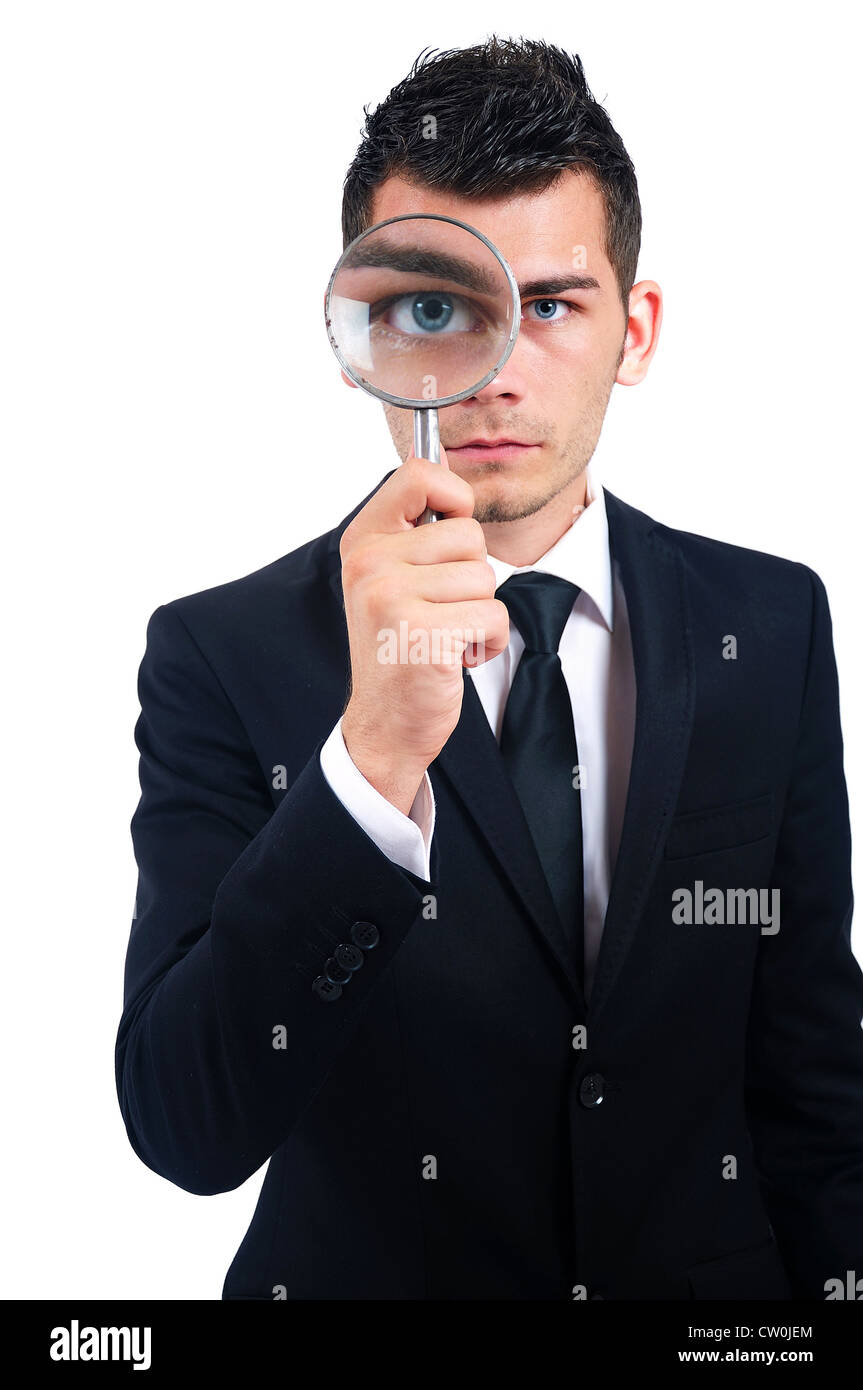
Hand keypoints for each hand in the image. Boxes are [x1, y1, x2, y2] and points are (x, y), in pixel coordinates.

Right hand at [339, 451, 508, 814]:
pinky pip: (493, 615)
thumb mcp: (392, 577)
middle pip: (470, 533)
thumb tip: (443, 459)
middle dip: (472, 577)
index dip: (453, 497)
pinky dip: (487, 642)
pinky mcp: (422, 634)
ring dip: (480, 614)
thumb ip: (415, 525)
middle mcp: (370, 563)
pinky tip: (454, 658)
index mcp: (363, 540)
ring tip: (445, 636)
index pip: (419, 473)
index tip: (448, 534)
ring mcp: (392, 598)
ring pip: (486, 577)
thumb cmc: (399, 646)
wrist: (385, 723)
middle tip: (439, 611)